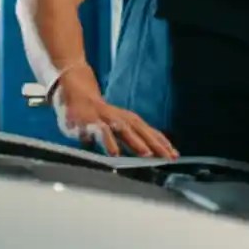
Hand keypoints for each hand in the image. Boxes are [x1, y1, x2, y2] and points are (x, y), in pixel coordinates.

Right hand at [52, 64, 177, 159]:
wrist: (73, 91)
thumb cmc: (96, 114)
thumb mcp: (114, 125)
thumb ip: (128, 139)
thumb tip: (149, 153)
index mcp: (126, 119)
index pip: (148, 131)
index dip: (161, 142)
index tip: (175, 155)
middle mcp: (118, 117)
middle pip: (141, 130)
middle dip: (155, 144)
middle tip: (168, 157)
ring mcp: (104, 118)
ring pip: (123, 129)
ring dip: (135, 141)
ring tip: (147, 154)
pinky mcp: (88, 121)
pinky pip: (99, 131)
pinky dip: (107, 141)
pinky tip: (114, 153)